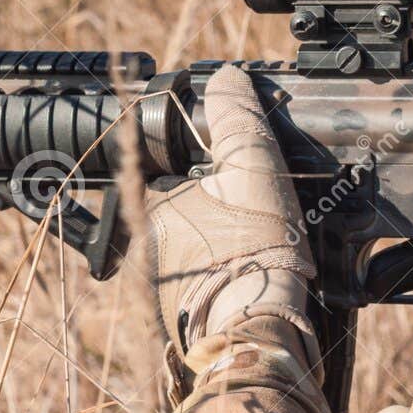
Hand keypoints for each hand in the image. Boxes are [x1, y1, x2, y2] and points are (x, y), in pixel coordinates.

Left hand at [147, 64, 317, 359]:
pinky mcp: (180, 322)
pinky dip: (227, 282)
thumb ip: (237, 119)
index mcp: (155, 204)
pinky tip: (258, 281)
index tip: (239, 183)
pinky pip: (203, 289)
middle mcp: (147, 246)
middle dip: (216, 213)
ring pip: (194, 253)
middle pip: (186, 214)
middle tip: (258, 219)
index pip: (172, 172)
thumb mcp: (252, 168)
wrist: (259, 334)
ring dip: (222, 250)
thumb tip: (225, 79)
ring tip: (264, 252)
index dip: (209, 171)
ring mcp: (161, 288)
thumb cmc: (253, 251)